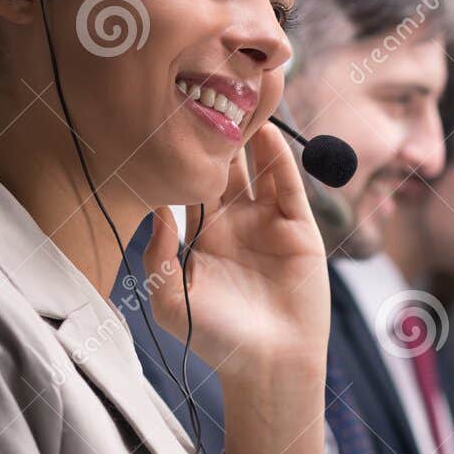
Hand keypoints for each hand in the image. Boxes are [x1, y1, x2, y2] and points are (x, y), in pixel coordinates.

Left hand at [144, 121, 328, 385]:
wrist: (267, 366)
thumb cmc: (215, 339)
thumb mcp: (170, 301)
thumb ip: (158, 256)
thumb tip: (155, 209)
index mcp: (200, 234)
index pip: (189, 181)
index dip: (182, 151)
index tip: (166, 116)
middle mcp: (234, 221)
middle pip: (225, 164)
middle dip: (217, 130)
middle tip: (204, 87)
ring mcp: (267, 222)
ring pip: (257, 166)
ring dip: (250, 133)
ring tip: (239, 95)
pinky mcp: (298, 228)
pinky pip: (286, 185)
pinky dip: (278, 157)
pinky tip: (267, 130)